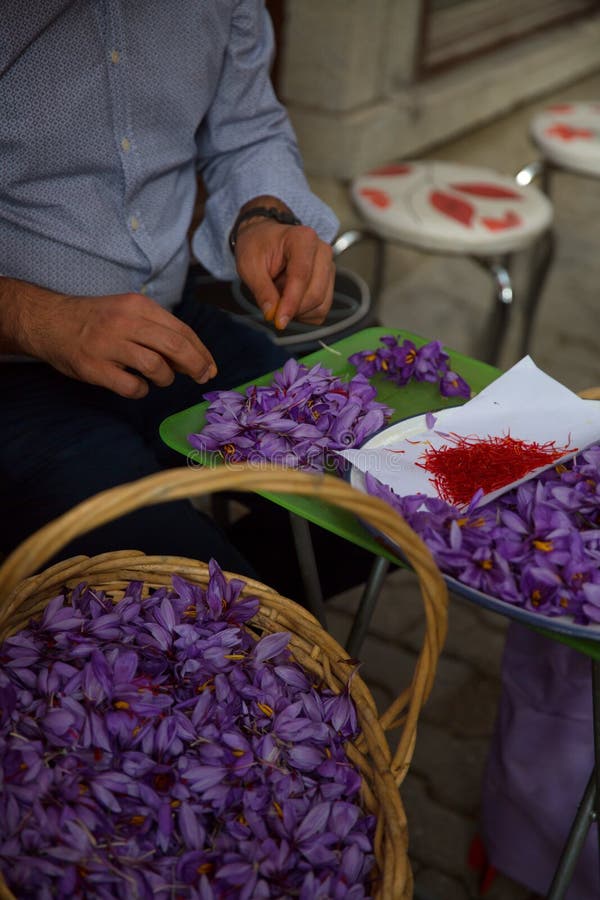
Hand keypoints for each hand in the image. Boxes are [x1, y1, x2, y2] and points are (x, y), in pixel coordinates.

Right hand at [4, 282, 216, 398]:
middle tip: (201, 377)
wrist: (48, 321)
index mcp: (138, 306)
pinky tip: (137, 386)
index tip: (210, 367)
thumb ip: (157, 329)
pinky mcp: (94, 367)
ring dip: (165, 378)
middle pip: (175, 346)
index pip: (181, 330)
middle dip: (195, 365)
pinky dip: (141, 391)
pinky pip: (131, 386)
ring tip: (160, 379)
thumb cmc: (95, 320)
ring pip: (155, 366)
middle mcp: (125, 322)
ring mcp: (108, 345)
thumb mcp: (127, 311)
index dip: (201, 351)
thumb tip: (191, 357)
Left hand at [233, 218, 334, 329]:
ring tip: (281, 293)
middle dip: (293, 308)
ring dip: (298, 310)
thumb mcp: (249, 266)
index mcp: (303, 239)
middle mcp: (322, 252)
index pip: (301, 276)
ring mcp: (328, 268)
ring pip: (320, 305)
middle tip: (272, 300)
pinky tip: (291, 301)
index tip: (279, 321)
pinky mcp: (329, 283)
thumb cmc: (257, 247)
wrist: (264, 240)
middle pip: (315, 294)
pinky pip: (321, 311)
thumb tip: (272, 313)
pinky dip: (304, 314)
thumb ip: (262, 290)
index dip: (291, 302)